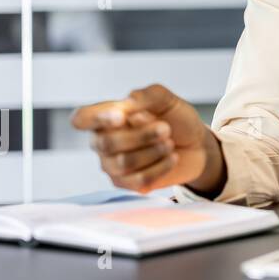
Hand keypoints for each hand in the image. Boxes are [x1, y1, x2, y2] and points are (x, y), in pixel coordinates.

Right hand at [70, 84, 219, 193]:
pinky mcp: (127, 183)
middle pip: (107, 143)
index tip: (120, 117)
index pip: (82, 118)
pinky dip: (160, 167)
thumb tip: (127, 103)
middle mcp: (103, 141)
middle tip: (165, 129)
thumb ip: (147, 96)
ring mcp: (112, 164)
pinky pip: (138, 180)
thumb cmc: (176, 119)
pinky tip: (172, 157)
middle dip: (141, 135)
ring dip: (153, 151)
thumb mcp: (167, 100)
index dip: (96, 118)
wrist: (196, 144)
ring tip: (170, 143)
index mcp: (106, 116)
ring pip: (123, 163)